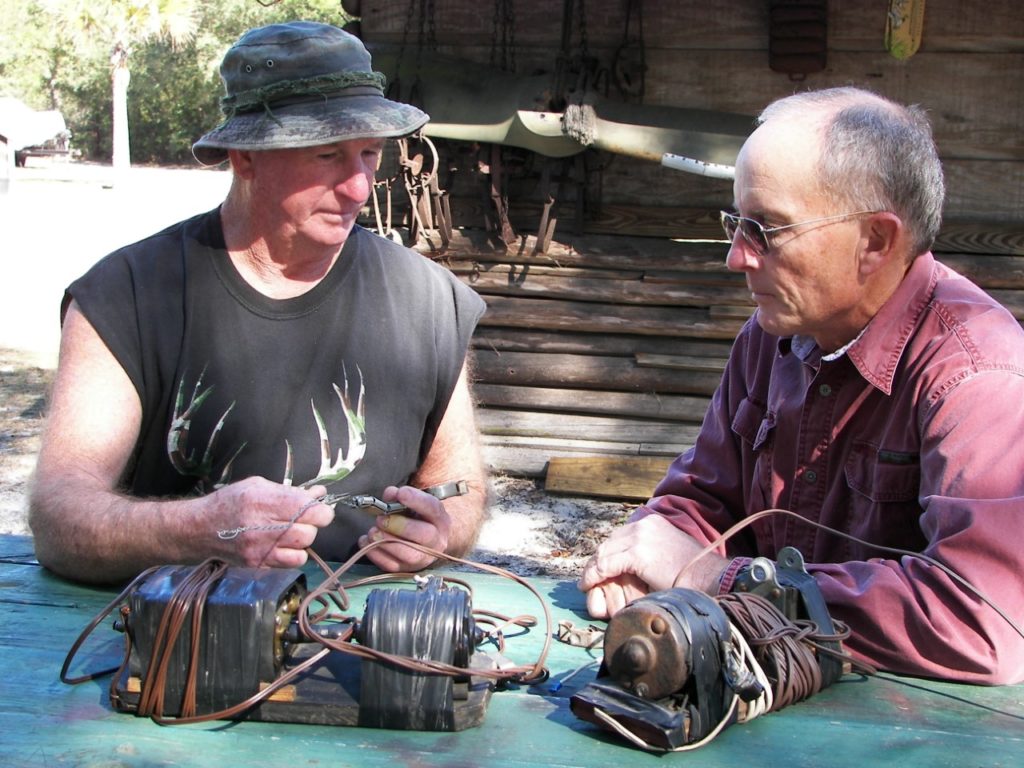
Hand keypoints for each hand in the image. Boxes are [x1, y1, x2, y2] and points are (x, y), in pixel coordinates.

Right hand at [208, 477, 334, 568]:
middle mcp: (261, 527)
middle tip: (304, 520)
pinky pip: (291, 563)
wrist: (199, 528)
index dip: (321, 509)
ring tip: (293, 533)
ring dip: (304, 541)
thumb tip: (319, 493)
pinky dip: (294, 555)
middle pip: (308, 532)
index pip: (308, 509)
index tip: (320, 507)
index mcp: (262, 501)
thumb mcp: (257, 486)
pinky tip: (285, 546)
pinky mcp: (258, 564)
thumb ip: (289, 490)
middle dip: (312, 525)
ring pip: (303, 550)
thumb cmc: (230, 502)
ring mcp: (259, 549)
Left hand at [358, 485, 451, 570]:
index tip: (401, 493)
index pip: (433, 508)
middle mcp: (436, 541)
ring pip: (408, 555)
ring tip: (373, 532)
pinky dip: (375, 553)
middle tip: (381, 519)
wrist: (426, 543)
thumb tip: (389, 494)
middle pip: (424, 535)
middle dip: (400, 526)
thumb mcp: (413, 504)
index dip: (417, 500)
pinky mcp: (406, 570)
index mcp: (440, 519)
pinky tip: (366, 540)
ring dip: (386, 542)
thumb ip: (400, 497)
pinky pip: (391, 566)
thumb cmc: (417, 519)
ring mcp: (422, 558)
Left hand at [577, 515, 728, 618]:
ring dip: (592, 570)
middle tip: (588, 577)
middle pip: (609, 542)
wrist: (708, 578)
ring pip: (605, 552)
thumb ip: (649, 552)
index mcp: (652, 523)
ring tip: (586, 583)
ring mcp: (640, 537)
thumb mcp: (668, 553)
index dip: (607, 553)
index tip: (599, 567)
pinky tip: (589, 585)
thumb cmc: (693, 573)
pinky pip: (607, 565)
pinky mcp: (638, 553)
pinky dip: (595, 576)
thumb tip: (632, 564)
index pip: (620, 535)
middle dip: (597, 560)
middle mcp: (644, 525)